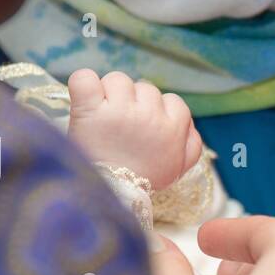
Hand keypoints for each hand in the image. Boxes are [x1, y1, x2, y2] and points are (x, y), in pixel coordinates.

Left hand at [67, 69, 201, 190]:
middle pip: (145, 87)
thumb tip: (189, 126)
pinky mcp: (90, 108)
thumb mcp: (178, 168)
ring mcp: (119, 109)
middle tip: (122, 126)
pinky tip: (85, 99)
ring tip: (103, 117)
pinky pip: (85, 78)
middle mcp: (149, 114)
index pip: (173, 101)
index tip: (145, 126)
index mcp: (173, 127)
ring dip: (110, 93)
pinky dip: (83, 83)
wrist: (112, 196)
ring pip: (118, 80)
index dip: (158, 110)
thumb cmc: (142, 181)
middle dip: (134, 102)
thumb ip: (191, 145)